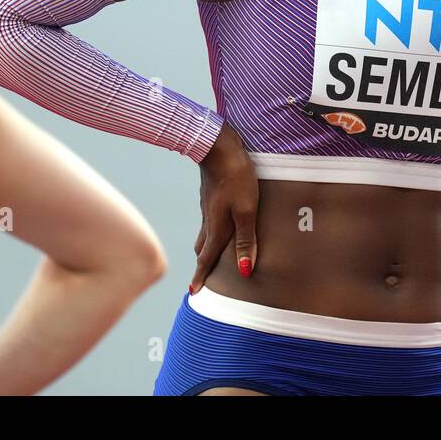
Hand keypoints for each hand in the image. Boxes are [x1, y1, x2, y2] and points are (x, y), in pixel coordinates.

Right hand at [190, 121, 258, 293]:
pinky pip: (209, 219)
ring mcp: (207, 206)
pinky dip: (212, 229)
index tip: (193, 293)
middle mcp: (209, 220)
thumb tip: (245, 271)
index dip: (201, 277)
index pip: (207, 259)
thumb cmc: (236, 177)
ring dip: (207, 247)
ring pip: (205, 233)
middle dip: (203, 264)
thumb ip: (246, 239)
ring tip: (214, 254)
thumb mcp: (247, 210)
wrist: (217, 147)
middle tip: (205, 277)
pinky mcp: (211, 195)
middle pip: (203, 248)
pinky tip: (221, 223)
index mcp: (216, 228)